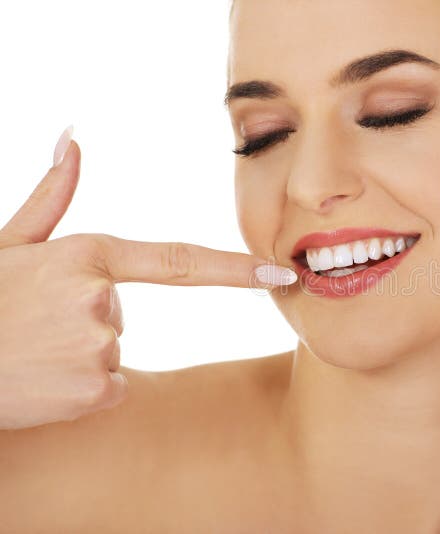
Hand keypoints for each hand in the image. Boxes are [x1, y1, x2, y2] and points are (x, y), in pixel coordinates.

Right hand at [0, 127, 297, 429]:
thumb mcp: (7, 243)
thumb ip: (51, 196)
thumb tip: (73, 137)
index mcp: (87, 256)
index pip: (179, 261)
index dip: (235, 269)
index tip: (279, 273)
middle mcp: (103, 299)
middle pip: (123, 315)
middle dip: (85, 322)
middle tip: (32, 325)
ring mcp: (101, 345)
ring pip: (115, 354)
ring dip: (78, 357)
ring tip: (30, 351)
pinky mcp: (96, 389)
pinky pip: (108, 389)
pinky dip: (79, 391)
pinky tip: (40, 380)